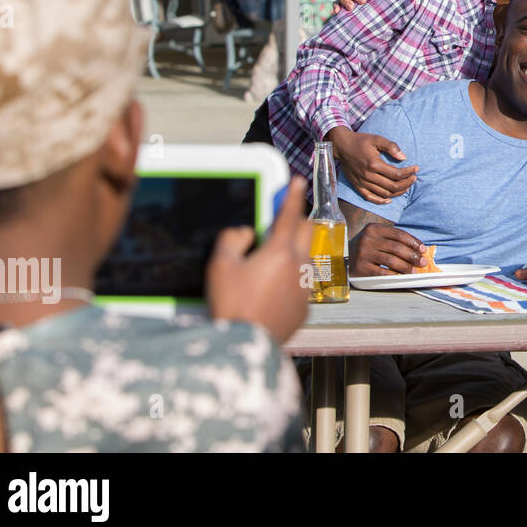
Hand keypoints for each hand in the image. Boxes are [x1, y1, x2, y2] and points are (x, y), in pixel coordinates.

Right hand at [206, 177, 310, 344]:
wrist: (246, 345)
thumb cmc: (231, 304)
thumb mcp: (220, 266)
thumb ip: (231, 239)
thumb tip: (244, 233)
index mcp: (279, 251)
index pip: (289, 214)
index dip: (293, 195)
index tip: (298, 181)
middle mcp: (299, 266)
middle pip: (306, 231)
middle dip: (296, 221)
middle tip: (279, 222)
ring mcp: (305, 288)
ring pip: (304, 258)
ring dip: (292, 251)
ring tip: (269, 261)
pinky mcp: (305, 307)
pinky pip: (300, 283)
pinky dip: (289, 278)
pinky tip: (270, 289)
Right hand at [327, 127, 417, 203]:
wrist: (341, 146)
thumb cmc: (360, 141)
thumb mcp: (376, 139)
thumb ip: (391, 146)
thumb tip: (403, 157)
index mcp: (374, 164)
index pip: (397, 174)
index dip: (409, 173)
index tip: (416, 169)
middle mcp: (368, 176)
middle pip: (392, 186)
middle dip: (407, 183)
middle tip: (414, 178)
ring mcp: (362, 183)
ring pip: (384, 194)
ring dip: (398, 192)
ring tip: (406, 186)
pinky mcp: (357, 186)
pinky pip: (371, 198)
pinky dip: (381, 201)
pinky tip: (390, 199)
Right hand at [348, 220, 426, 275]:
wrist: (341, 256)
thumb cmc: (366, 247)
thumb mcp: (376, 237)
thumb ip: (394, 240)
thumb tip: (418, 251)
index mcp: (374, 228)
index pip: (399, 234)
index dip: (413, 242)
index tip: (423, 250)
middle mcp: (367, 238)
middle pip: (396, 247)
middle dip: (412, 256)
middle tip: (422, 262)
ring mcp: (363, 252)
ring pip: (391, 260)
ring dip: (406, 267)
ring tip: (414, 271)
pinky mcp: (360, 266)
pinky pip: (381, 271)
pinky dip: (394, 274)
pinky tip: (401, 276)